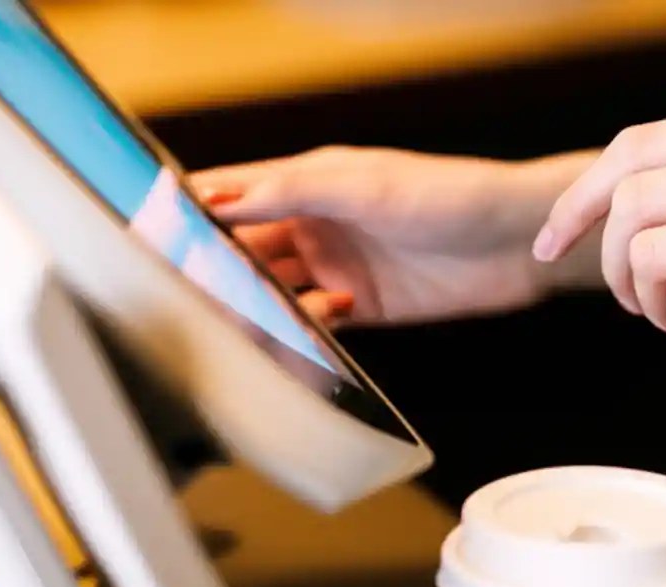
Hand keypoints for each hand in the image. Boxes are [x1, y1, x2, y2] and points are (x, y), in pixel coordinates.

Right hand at [191, 147, 583, 326]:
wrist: (516, 241)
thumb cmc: (449, 195)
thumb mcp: (364, 185)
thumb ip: (290, 192)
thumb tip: (216, 198)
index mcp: (309, 181)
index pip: (234, 192)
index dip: (190, 209)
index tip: (150, 232)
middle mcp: (315, 223)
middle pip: (244, 247)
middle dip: (217, 267)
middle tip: (192, 291)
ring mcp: (336, 265)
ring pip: (273, 288)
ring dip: (258, 302)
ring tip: (249, 314)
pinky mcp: (362, 306)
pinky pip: (313, 320)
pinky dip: (303, 325)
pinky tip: (316, 318)